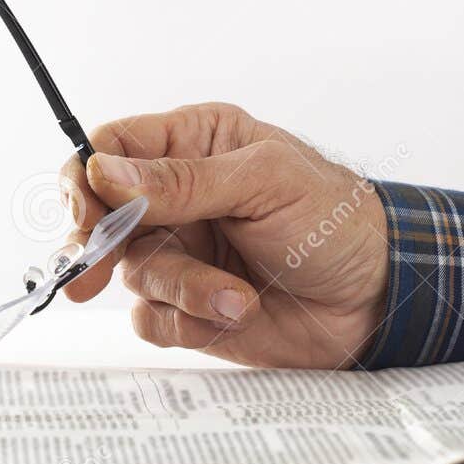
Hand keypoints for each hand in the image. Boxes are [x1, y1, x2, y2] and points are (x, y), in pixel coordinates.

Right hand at [57, 103, 390, 368]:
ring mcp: (182, 252)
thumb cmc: (334, 221)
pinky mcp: (189, 306)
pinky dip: (188, 319)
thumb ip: (182, 180)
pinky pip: (152, 318)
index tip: (88, 212)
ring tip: (236, 296)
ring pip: (131, 271)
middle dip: (101, 245)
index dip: (86, 178)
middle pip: (102, 215)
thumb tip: (103, 172)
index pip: (112, 147)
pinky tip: (236, 311)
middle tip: (92, 271)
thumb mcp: (264, 181)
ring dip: (182, 287)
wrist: (376, 299)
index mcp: (194, 143)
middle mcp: (179, 196)